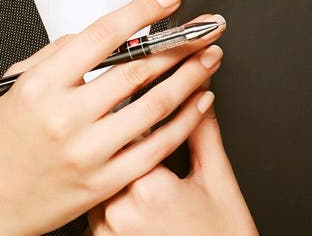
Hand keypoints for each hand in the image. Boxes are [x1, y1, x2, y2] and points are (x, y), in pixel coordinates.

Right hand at [0, 0, 224, 235]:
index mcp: (43, 84)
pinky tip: (201, 101)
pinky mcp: (103, 182)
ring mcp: (87, 152)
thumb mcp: (15, 85)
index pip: (104, 35)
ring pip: (154, 105)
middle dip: (180, 42)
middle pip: (138, 68)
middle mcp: (66, 116)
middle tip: (206, 27)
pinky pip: (154, 147)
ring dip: (190, 77)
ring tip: (211, 57)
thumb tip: (102, 35)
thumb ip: (57, 55)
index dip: (143, 11)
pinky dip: (184, 121)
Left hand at [85, 98, 258, 235]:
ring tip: (137, 170)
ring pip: (98, 175)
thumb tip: (197, 89)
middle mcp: (120, 211)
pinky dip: (107, 195)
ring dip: (111, 164)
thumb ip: (202, 129)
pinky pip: (94, 207)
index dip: (140, 108)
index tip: (147, 100)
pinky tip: (127, 196)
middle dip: (124, 135)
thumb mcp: (217, 180)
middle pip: (110, 148)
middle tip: (140, 133)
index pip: (131, 124)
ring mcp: (107, 233)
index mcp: (150, 187)